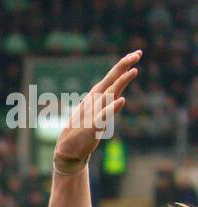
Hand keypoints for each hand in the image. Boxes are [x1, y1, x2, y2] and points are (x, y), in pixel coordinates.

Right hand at [54, 51, 139, 168]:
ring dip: (121, 82)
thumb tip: (118, 94)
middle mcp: (95, 101)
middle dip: (124, 66)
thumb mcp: (96, 113)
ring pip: (109, 94)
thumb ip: (106, 102)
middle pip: (111, 80)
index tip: (137, 53)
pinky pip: (103, 117)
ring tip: (134, 71)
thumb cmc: (82, 132)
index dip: (124, 65)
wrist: (67, 152)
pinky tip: (121, 100)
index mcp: (95, 97)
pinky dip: (112, 108)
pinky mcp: (92, 128)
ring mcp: (93, 113)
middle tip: (138, 53)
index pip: (112, 77)